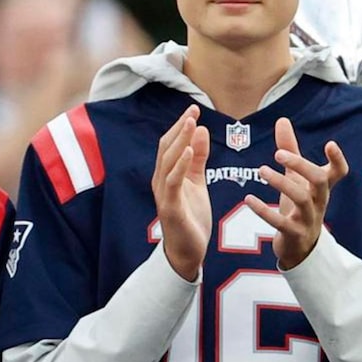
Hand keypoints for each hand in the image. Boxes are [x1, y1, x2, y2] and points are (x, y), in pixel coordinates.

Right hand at [152, 105, 211, 280]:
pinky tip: (190, 150)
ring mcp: (163, 193)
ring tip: (192, 123)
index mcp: (166, 174)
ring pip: (168, 160)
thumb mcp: (197, 183)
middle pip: (167, 148)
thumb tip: (201, 131)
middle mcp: (160, 180)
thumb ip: (198, 159)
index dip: (180, 126)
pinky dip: (180, 163)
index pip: (170, 145)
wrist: (187, 251)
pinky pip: (173, 180)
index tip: (193, 110)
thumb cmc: (191, 217)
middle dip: (180, 128)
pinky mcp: (170, 205)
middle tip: (193, 110)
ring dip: (180, 140)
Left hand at [245, 118, 347, 269]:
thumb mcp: (295, 177)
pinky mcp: (293, 233)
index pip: (338, 173)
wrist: (299, 246)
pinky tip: (248, 198)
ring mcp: (308, 219)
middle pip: (320, 181)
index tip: (330, 144)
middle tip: (278, 153)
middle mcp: (318, 201)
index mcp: (320, 187)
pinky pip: (280, 222)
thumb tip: (282, 120)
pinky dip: (264, 210)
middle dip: (301, 165)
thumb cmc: (299, 205)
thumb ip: (290, 149)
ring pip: (301, 199)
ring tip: (261, 170)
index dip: (337, 159)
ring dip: (281, 182)